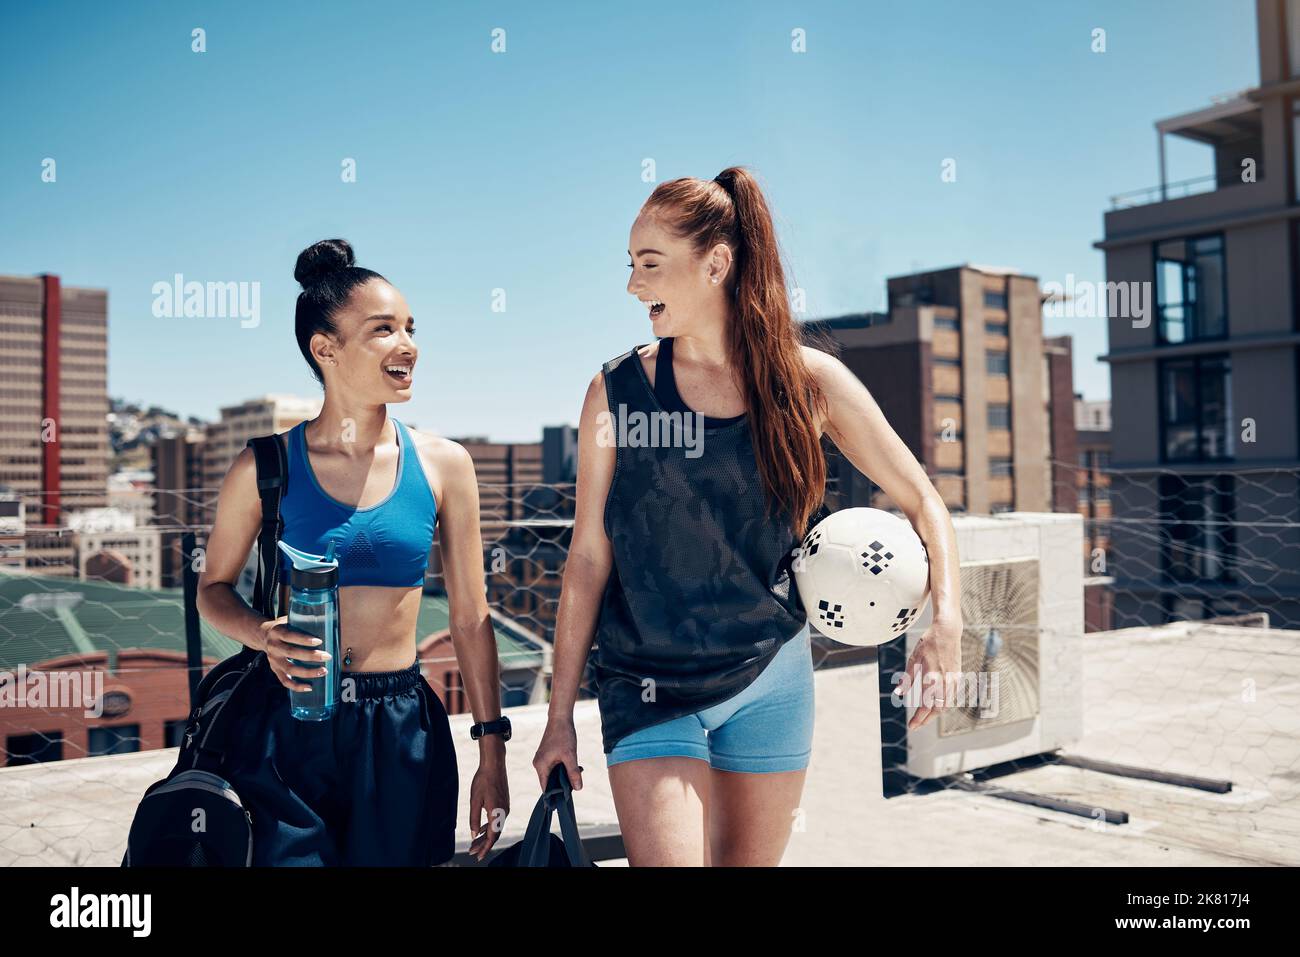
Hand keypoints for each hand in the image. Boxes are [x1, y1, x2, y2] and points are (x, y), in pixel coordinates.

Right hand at [259, 616, 329, 692]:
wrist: (262, 635)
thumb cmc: (283, 626)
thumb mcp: (288, 619)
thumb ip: (302, 622)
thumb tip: (325, 623)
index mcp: (277, 632)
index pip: (290, 636)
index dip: (304, 639)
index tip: (319, 641)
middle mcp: (274, 646)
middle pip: (292, 653)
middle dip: (311, 656)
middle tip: (327, 656)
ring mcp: (273, 660)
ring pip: (290, 669)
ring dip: (308, 672)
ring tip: (323, 671)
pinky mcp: (275, 669)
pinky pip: (285, 680)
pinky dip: (297, 686)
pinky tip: (310, 687)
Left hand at [468, 743, 508, 861]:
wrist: (494, 764)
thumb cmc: (483, 780)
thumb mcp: (474, 800)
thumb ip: (474, 819)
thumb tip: (474, 834)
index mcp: (497, 812)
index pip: (492, 836)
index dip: (485, 848)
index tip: (477, 856)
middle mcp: (504, 812)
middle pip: (495, 834)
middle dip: (483, 844)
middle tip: (472, 852)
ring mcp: (505, 807)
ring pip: (496, 827)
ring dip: (486, 836)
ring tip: (475, 843)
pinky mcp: (504, 803)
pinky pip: (497, 820)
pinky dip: (489, 827)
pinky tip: (482, 830)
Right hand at [532, 715, 581, 790]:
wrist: (560, 718)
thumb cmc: (564, 735)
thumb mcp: (570, 755)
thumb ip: (573, 773)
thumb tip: (578, 788)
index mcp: (540, 765)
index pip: (545, 787)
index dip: (554, 795)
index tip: (564, 801)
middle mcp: (538, 763)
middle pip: (549, 782)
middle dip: (561, 785)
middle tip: (575, 785)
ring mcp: (542, 759)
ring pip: (552, 774)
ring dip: (563, 776)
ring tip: (575, 775)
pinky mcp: (546, 755)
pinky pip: (553, 767)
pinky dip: (562, 769)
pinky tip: (572, 767)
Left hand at [895, 617, 961, 729]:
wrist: (948, 631)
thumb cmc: (929, 642)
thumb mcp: (914, 658)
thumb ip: (907, 678)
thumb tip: (898, 693)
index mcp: (932, 679)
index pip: (925, 706)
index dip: (918, 719)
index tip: (911, 727)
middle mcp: (945, 682)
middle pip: (937, 710)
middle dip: (926, 720)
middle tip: (916, 725)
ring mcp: (953, 680)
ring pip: (946, 705)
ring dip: (935, 714)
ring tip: (923, 717)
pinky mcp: (958, 677)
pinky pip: (951, 697)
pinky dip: (943, 704)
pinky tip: (936, 704)